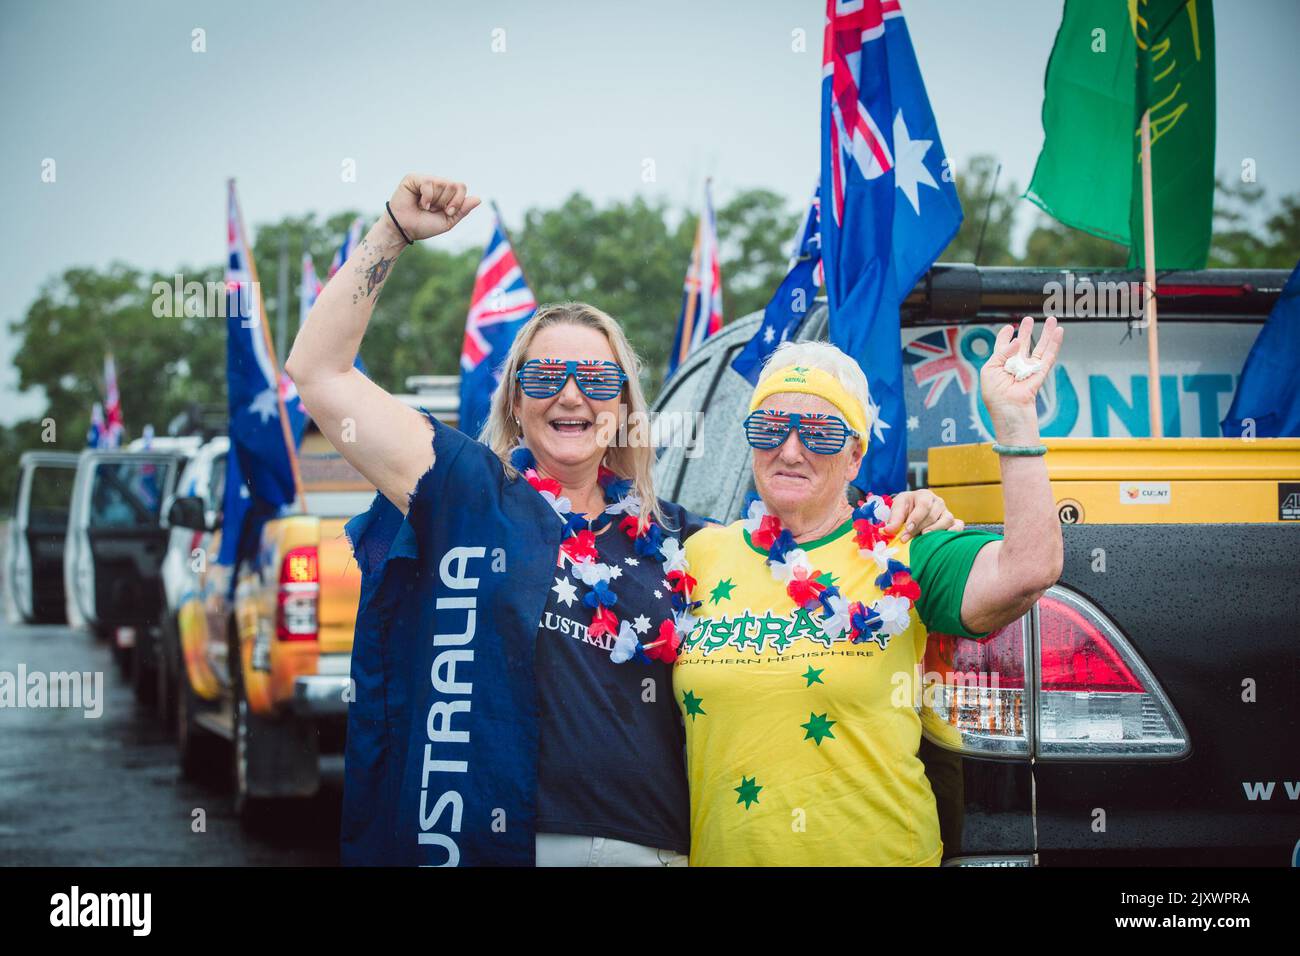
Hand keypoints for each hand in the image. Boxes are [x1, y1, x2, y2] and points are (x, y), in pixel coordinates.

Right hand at [386, 174, 481, 240]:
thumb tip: (479, 199)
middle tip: (432, 209)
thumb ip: (462, 209)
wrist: (406, 230)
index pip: (461, 187)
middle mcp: (436, 183)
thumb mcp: (448, 221)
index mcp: (446, 192)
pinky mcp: (413, 178)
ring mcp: (425, 180)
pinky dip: (426, 198)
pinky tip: (419, 203)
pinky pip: (428, 184)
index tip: (447, 212)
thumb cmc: (424, 226)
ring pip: (442, 183)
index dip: (458, 201)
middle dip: (445, 202)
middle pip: (454, 185)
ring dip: (435, 201)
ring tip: (424, 207)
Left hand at [886, 490, 964, 541]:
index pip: (923, 505)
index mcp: (924, 495)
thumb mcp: (897, 508)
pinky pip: (958, 525)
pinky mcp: (953, 521)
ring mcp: (946, 512)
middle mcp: (938, 502)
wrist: (914, 509)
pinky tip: (943, 538)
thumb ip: (894, 518)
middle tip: (906, 539)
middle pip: (932, 515)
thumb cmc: (906, 507)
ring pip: (946, 520)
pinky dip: (953, 531)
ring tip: (924, 538)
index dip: (916, 518)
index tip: (907, 529)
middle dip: (919, 528)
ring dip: (935, 530)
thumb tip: (888, 530)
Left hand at [980, 315, 1064, 436]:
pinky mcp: (1040, 373)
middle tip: (1028, 319)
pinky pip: (1049, 356)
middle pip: (1023, 344)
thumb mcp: (989, 370)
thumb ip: (1002, 352)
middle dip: (1026, 331)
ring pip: (1039, 348)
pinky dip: (1054, 343)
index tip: (1009, 328)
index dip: (1005, 336)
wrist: (1008, 410)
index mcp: (999, 365)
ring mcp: (1029, 369)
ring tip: (1050, 320)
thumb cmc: (995, 395)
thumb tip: (1017, 341)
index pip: (1002, 347)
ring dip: (1045, 333)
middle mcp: (1015, 366)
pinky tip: (1058, 332)